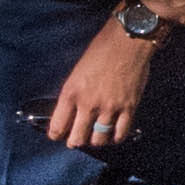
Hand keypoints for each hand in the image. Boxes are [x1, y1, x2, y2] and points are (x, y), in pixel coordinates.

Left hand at [45, 17, 155, 151]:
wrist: (127, 42)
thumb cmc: (101, 51)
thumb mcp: (77, 72)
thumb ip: (73, 94)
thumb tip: (72, 111)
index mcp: (71, 93)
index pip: (57, 127)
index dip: (56, 135)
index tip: (58, 135)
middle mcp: (88, 104)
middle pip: (77, 139)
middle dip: (75, 142)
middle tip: (77, 139)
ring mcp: (109, 107)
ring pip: (99, 139)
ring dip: (96, 140)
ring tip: (97, 136)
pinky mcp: (128, 107)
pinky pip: (120, 133)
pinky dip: (116, 138)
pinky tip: (114, 135)